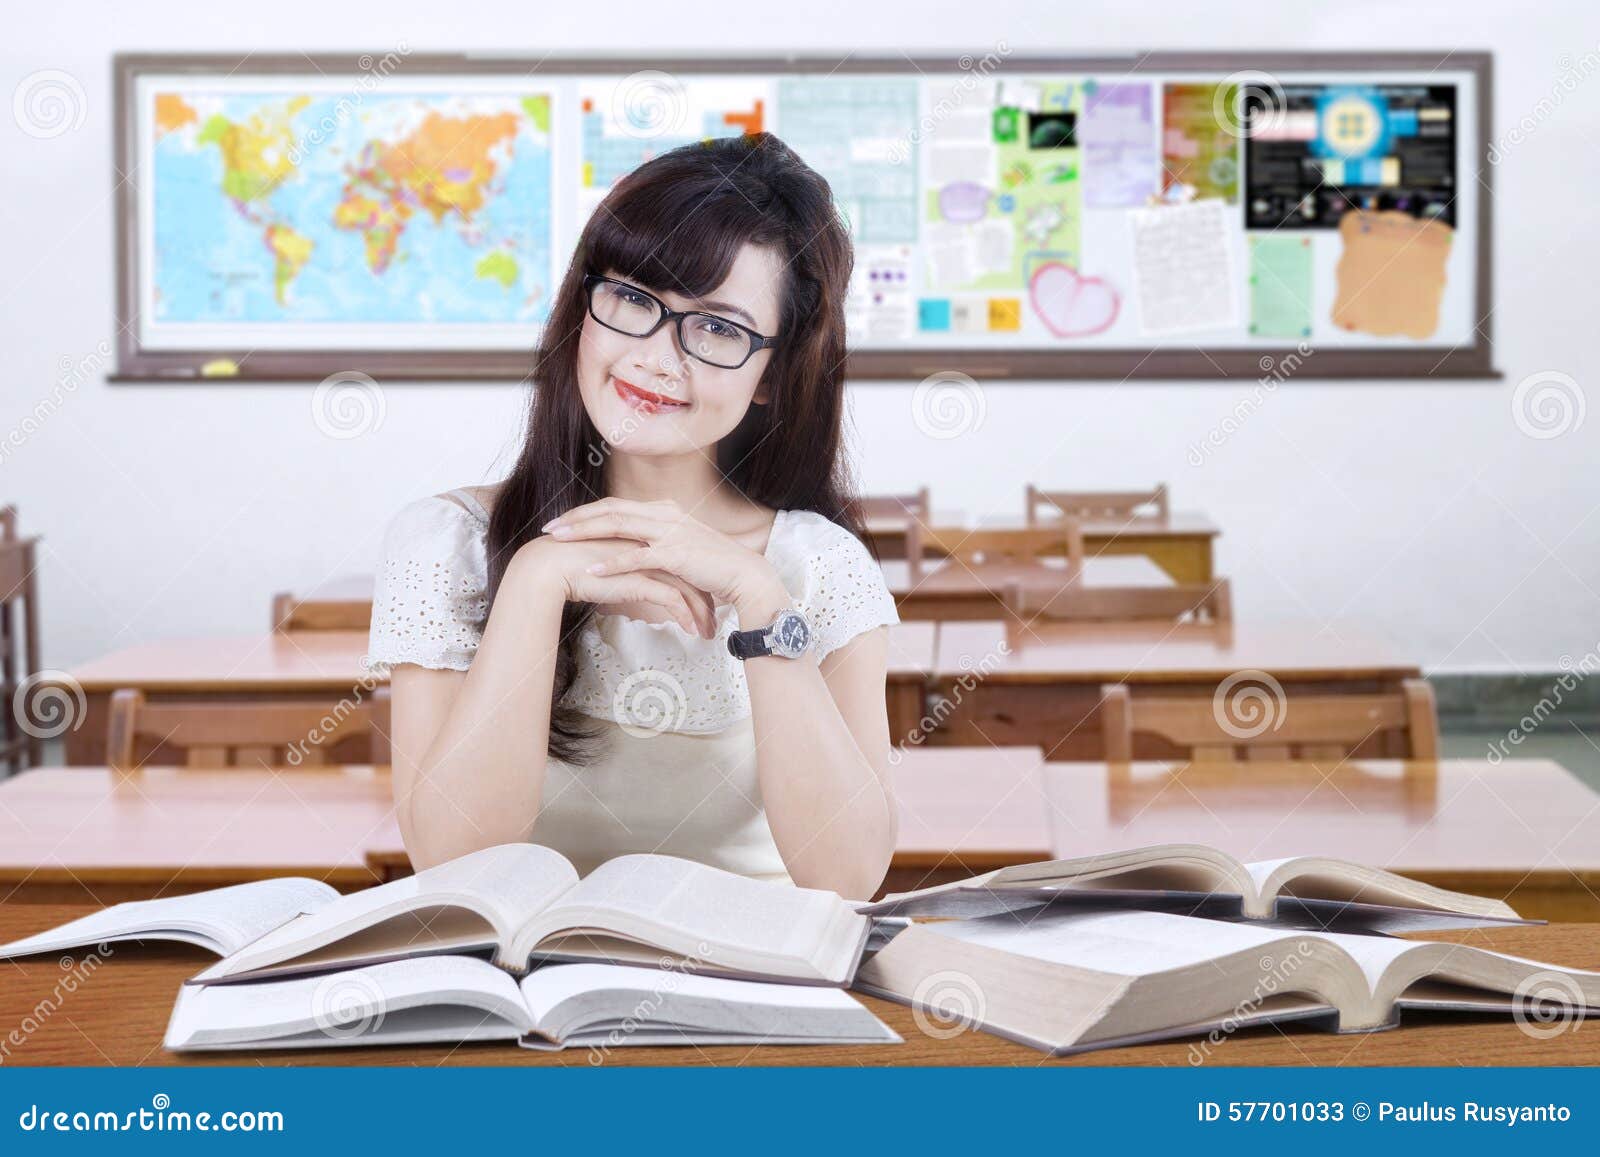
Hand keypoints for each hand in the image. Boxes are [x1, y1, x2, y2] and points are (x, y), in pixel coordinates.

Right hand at [513, 534, 717, 638]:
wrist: (548, 568)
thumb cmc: (569, 567)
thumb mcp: (605, 568)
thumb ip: (621, 571)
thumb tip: (630, 583)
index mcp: (641, 539)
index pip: (678, 561)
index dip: (692, 583)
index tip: (702, 603)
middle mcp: (648, 546)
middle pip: (688, 573)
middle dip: (704, 599)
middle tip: (712, 621)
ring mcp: (646, 561)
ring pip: (685, 587)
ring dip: (700, 611)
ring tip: (707, 632)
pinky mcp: (640, 577)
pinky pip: (672, 599)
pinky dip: (685, 616)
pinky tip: (692, 632)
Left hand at [542, 498, 787, 619]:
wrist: (744, 575)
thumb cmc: (713, 566)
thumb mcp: (680, 547)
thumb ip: (656, 543)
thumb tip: (631, 549)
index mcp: (663, 510)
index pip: (616, 505)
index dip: (586, 512)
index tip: (561, 522)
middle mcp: (664, 514)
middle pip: (610, 510)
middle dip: (576, 518)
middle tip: (549, 528)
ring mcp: (670, 532)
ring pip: (618, 526)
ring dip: (585, 533)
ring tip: (559, 542)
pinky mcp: (676, 554)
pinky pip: (637, 557)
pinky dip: (612, 563)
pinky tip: (591, 571)